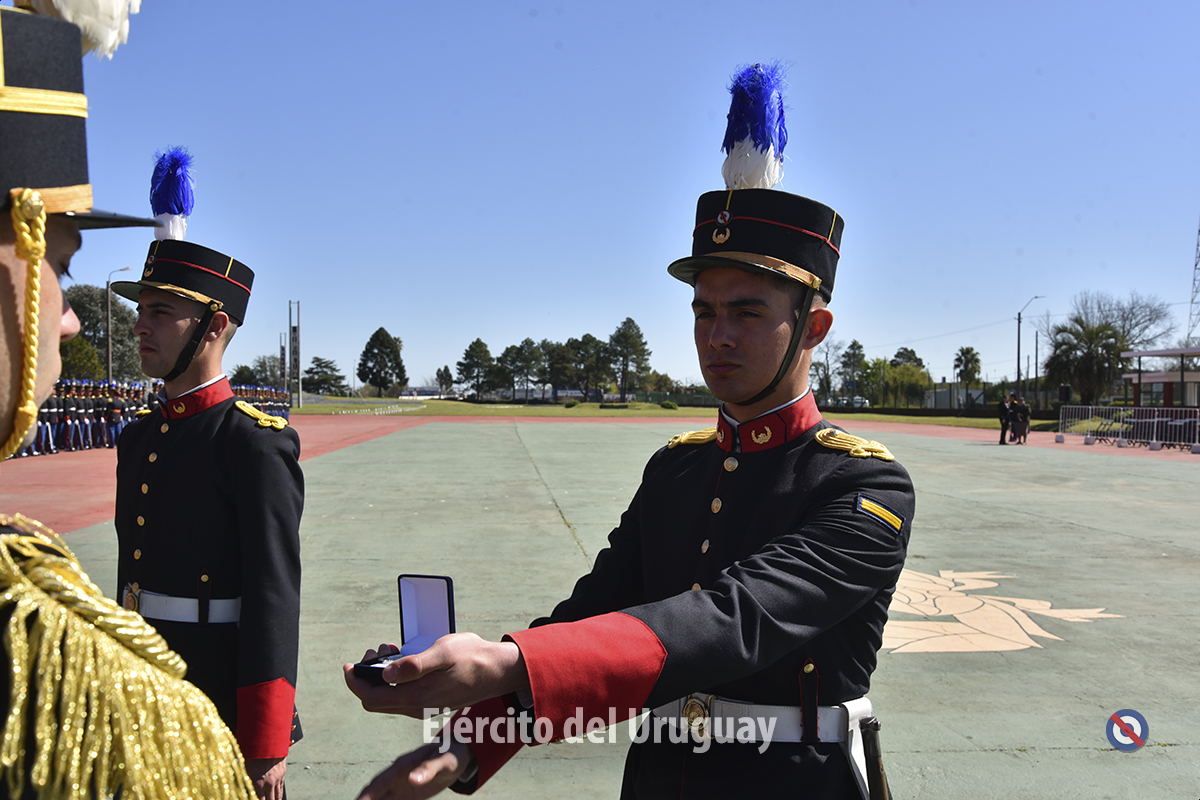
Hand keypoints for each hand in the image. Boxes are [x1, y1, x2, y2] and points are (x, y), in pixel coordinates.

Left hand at [246, 756, 286, 799]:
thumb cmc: (254, 753)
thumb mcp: (245, 769)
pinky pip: (281, 787)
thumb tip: (244, 789)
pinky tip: (278, 797)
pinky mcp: (282, 773)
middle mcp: (269, 783)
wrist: (268, 741)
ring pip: (277, 795)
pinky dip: (279, 794)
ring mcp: (277, 778)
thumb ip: (247, 782)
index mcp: (258, 784)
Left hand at [343, 634, 528, 717]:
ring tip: (389, 649)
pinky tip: (405, 659)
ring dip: (381, 675)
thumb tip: (385, 673)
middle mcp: (418, 707)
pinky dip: (395, 677)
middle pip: (376, 699)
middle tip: (374, 652)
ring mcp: (424, 706)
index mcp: (417, 696)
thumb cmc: (473, 657)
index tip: (350, 665)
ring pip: (389, 696)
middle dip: (367, 676)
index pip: (371, 698)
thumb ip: (414, 665)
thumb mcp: (443, 652)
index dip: (355, 682)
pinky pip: (402, 694)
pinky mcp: (431, 701)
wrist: (499, 670)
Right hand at [354, 740, 471, 799]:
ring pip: (382, 799)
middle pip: (376, 792)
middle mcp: (398, 776)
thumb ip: (429, 768)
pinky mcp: (409, 795)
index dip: (368, 794)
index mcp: (403, 765)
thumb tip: (412, 779)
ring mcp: (402, 787)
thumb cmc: (450, 753)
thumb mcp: (444, 760)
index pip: (381, 782)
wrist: (459, 756)